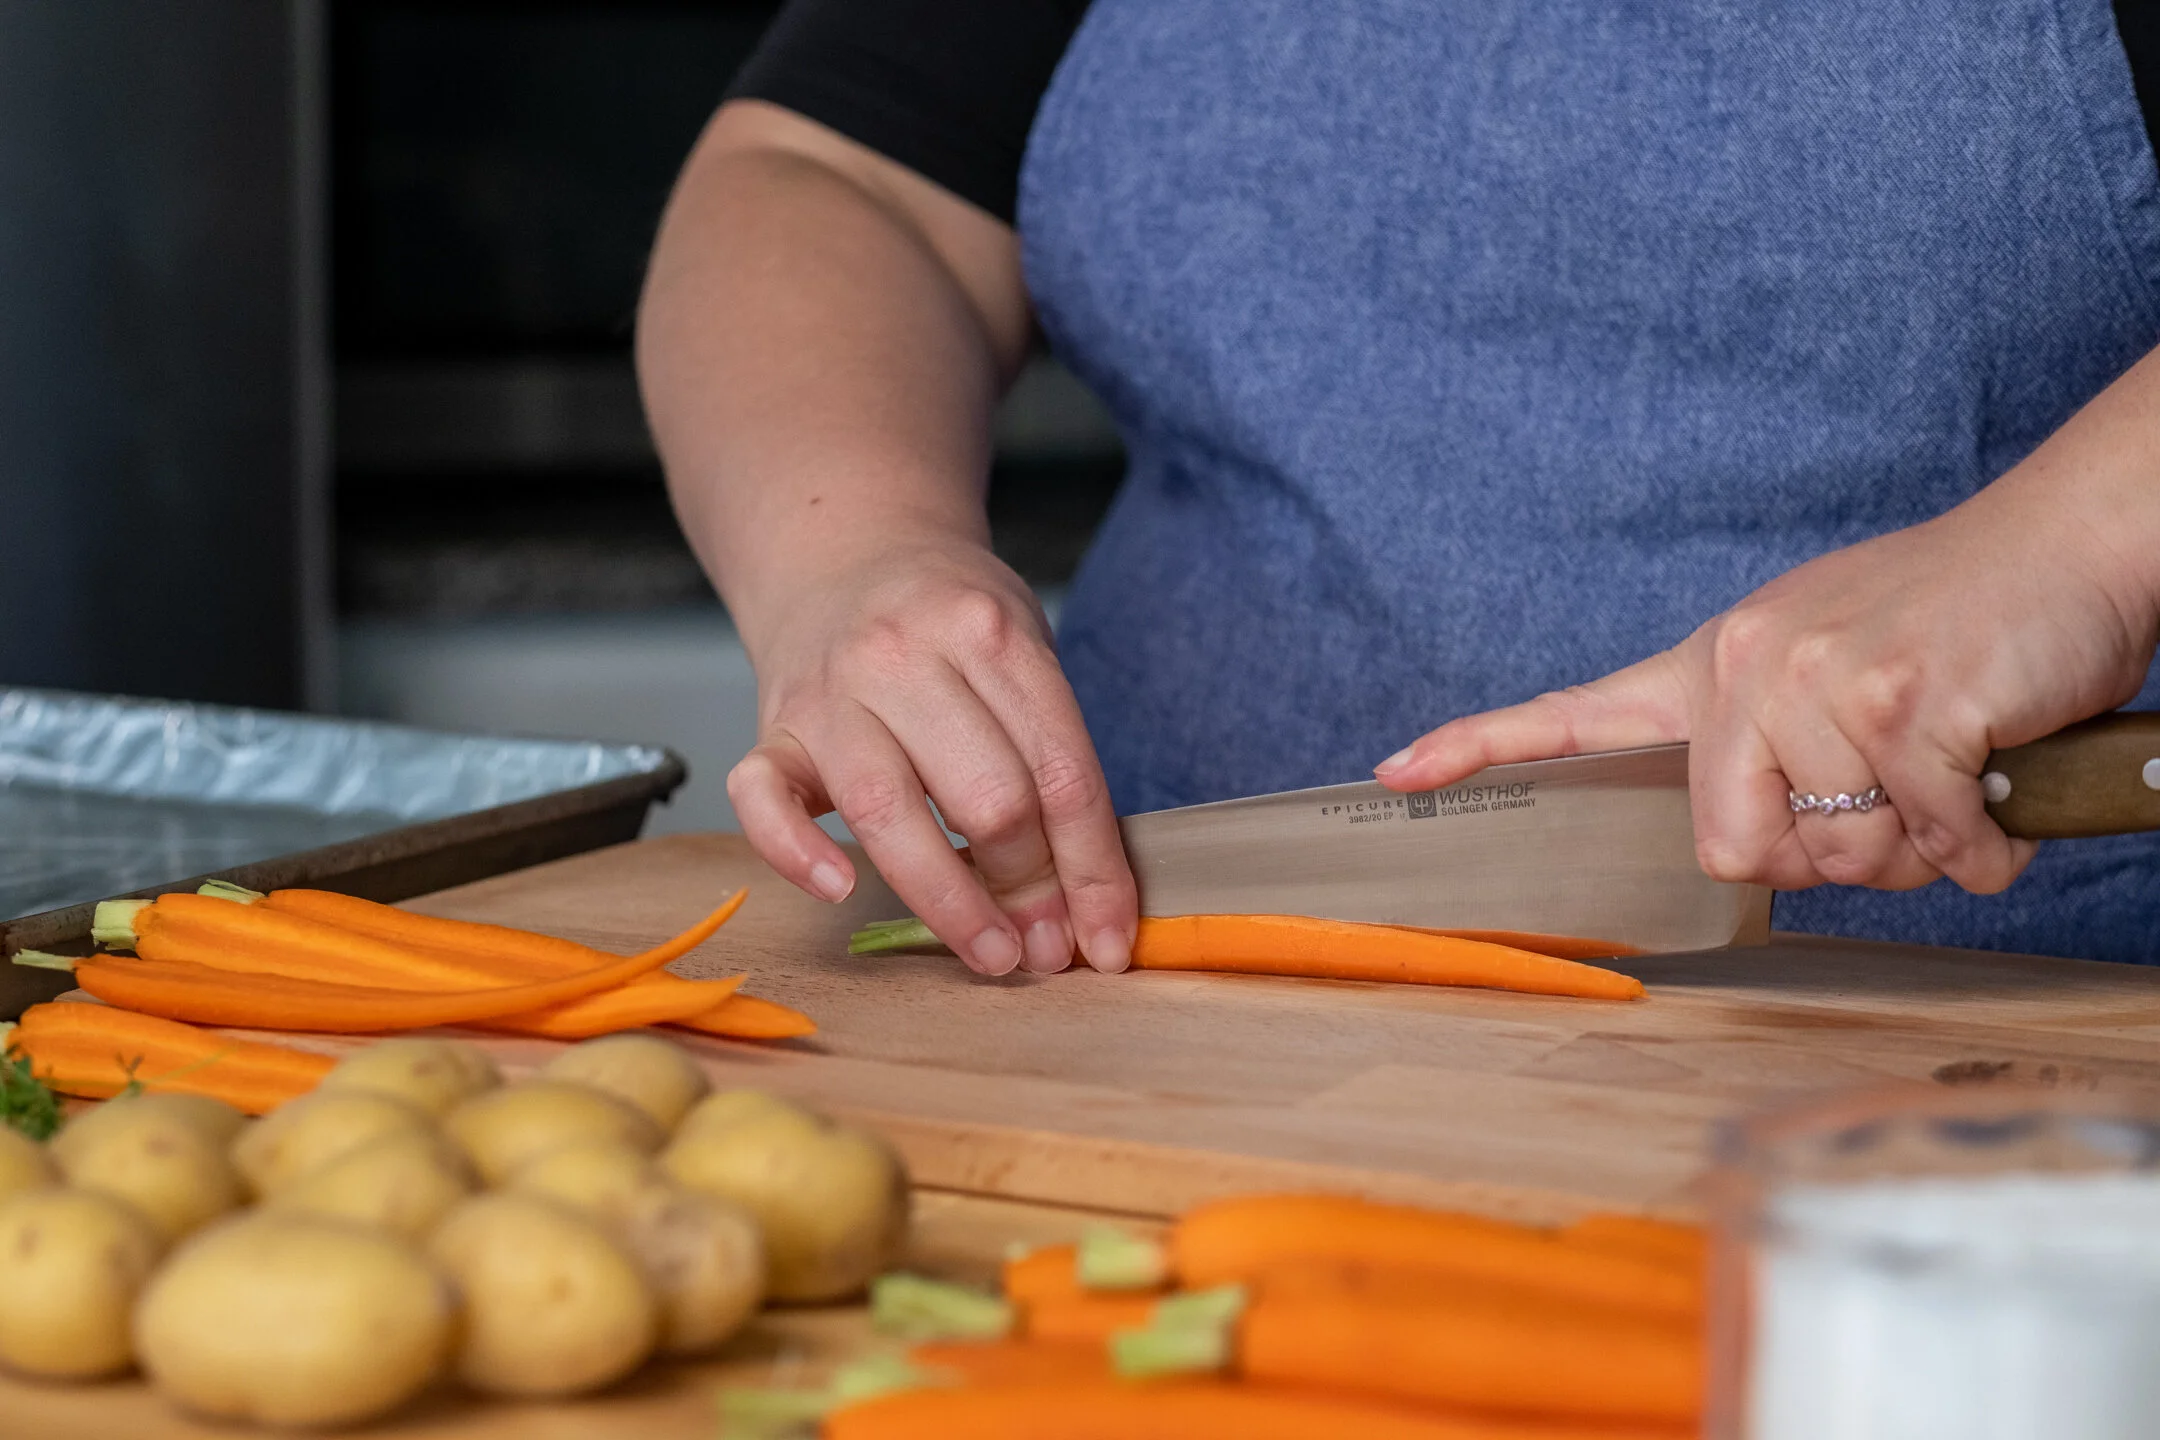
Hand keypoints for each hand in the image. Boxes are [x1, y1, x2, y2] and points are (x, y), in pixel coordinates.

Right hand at [726, 531, 1137, 974]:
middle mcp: (904, 654)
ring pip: (888, 811)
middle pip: (988, 796)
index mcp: (989, 631)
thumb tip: (1081, 896)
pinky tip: (844, 891)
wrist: (845, 551)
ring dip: (951, 901)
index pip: (1063, 772)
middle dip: (1031, 889)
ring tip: (993, 956)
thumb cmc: (948, 622)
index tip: (1108, 941)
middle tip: (1049, 947)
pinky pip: (764, 799)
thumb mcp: (1020, 650)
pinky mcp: (770, 727)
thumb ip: (1048, 753)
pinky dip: (797, 853)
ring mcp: (830, 691)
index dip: (1093, 870)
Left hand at [1372, 458, 2159, 894]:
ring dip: (1917, 850)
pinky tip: (1998, 782)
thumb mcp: (1832, 667)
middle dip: (1825, 860)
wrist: (2068, 544)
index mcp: (1719, 662)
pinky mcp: (1902, 702)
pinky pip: (1930, 841)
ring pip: (1841, 856)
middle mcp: (1749, 665)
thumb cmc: (1956, 622)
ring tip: (1951, 771)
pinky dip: (1981, 845)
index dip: (1482, 747)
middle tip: (1894, 806)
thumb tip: (1771, 855)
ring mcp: (1822, 680)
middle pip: (1733, 848)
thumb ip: (1777, 751)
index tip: (1396, 771)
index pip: (1578, 710)